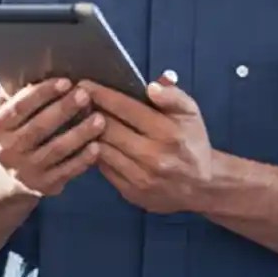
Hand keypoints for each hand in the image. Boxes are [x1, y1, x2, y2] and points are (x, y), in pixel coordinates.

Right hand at [0, 78, 104, 196]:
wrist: (7, 175)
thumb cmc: (15, 130)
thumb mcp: (6, 112)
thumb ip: (19, 93)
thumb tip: (43, 66)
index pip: (19, 107)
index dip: (43, 93)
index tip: (66, 81)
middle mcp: (6, 150)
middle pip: (39, 128)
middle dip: (64, 109)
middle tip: (85, 94)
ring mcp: (24, 171)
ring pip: (55, 150)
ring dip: (79, 133)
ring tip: (100, 118)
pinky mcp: (43, 186)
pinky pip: (66, 171)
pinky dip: (83, 159)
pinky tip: (99, 146)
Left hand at [81, 75, 214, 214]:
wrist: (202, 186)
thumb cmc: (193, 142)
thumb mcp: (191, 113)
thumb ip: (173, 95)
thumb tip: (151, 86)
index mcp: (167, 132)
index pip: (125, 108)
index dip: (101, 94)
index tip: (84, 84)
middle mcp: (152, 156)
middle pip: (107, 129)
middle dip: (89, 111)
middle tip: (75, 100)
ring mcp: (140, 177)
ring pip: (101, 150)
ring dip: (88, 134)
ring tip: (79, 119)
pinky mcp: (131, 192)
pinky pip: (104, 169)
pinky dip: (95, 154)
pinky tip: (92, 143)